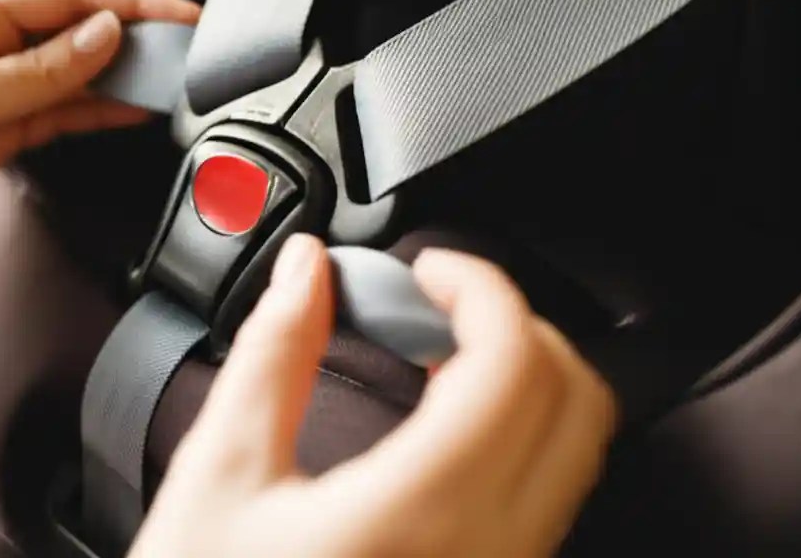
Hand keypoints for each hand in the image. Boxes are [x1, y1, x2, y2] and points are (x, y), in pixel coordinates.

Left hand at [0, 0, 198, 280]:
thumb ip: (36, 73)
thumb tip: (105, 37)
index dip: (130, 4)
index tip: (183, 19)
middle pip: (75, 35)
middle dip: (135, 41)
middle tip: (193, 58)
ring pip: (70, 79)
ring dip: (120, 82)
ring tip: (175, 88)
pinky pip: (53, 119)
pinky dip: (92, 116)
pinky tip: (127, 115)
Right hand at [130, 235, 616, 557]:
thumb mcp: (223, 476)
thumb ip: (273, 354)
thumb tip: (304, 272)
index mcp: (420, 513)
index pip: (514, 362)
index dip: (479, 286)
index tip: (427, 271)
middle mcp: (487, 553)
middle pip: (573, 397)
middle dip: (512, 325)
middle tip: (436, 307)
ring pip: (577, 450)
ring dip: (523, 378)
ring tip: (435, 362)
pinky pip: (552, 498)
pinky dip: (519, 434)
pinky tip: (443, 428)